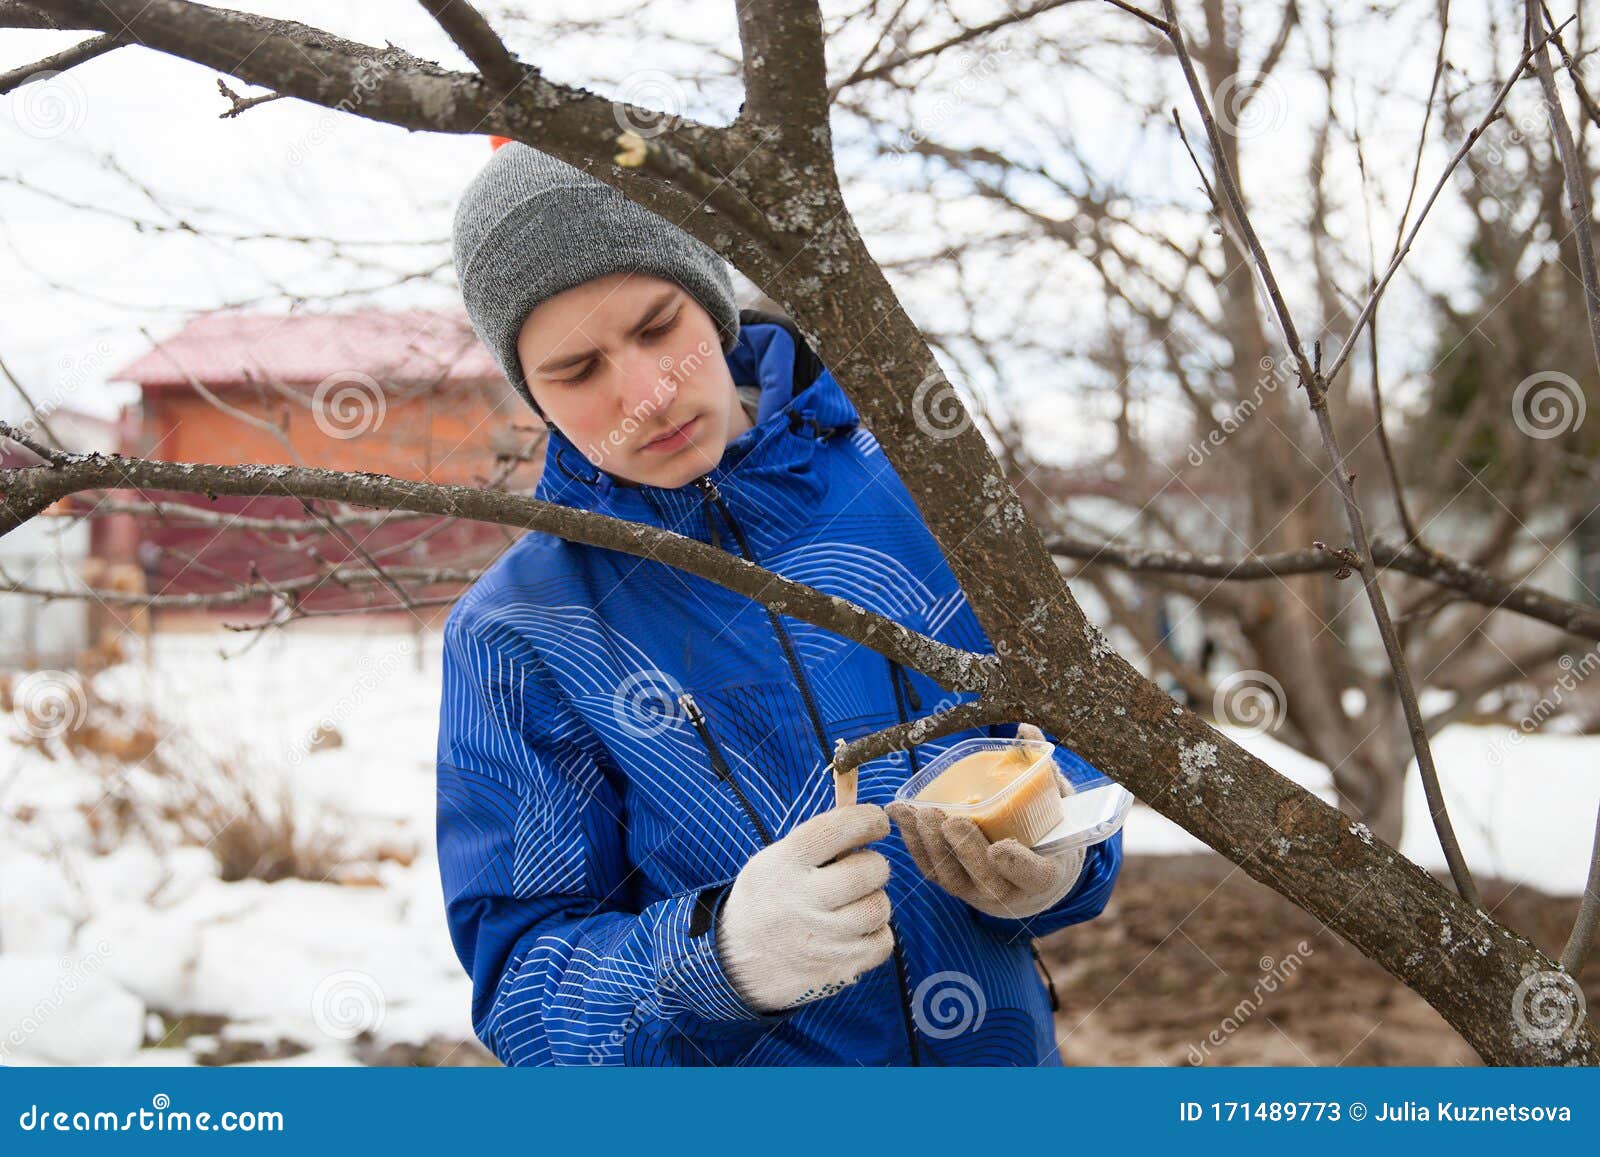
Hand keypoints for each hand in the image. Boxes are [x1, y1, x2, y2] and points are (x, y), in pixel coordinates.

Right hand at [715, 803, 894, 1012]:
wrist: (736, 963)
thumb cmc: (767, 899)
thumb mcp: (773, 861)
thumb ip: (815, 841)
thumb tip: (866, 821)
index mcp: (786, 864)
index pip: (838, 829)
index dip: (868, 819)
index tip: (877, 822)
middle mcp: (803, 899)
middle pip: (869, 870)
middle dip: (874, 864)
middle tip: (862, 869)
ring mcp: (822, 937)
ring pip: (879, 907)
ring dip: (874, 900)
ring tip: (855, 902)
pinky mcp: (838, 967)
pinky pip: (883, 942)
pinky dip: (876, 933)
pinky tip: (856, 930)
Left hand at [885, 723, 1085, 919]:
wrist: (1033, 872)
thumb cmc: (1048, 831)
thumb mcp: (1057, 804)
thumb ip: (1044, 771)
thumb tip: (1025, 729)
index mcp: (1044, 874)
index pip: (1033, 874)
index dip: (1018, 865)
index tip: (1001, 848)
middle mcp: (1011, 892)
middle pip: (986, 879)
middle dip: (964, 849)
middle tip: (950, 820)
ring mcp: (978, 892)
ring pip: (951, 877)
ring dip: (930, 844)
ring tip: (918, 812)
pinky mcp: (953, 885)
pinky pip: (930, 868)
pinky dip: (913, 842)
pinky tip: (901, 814)